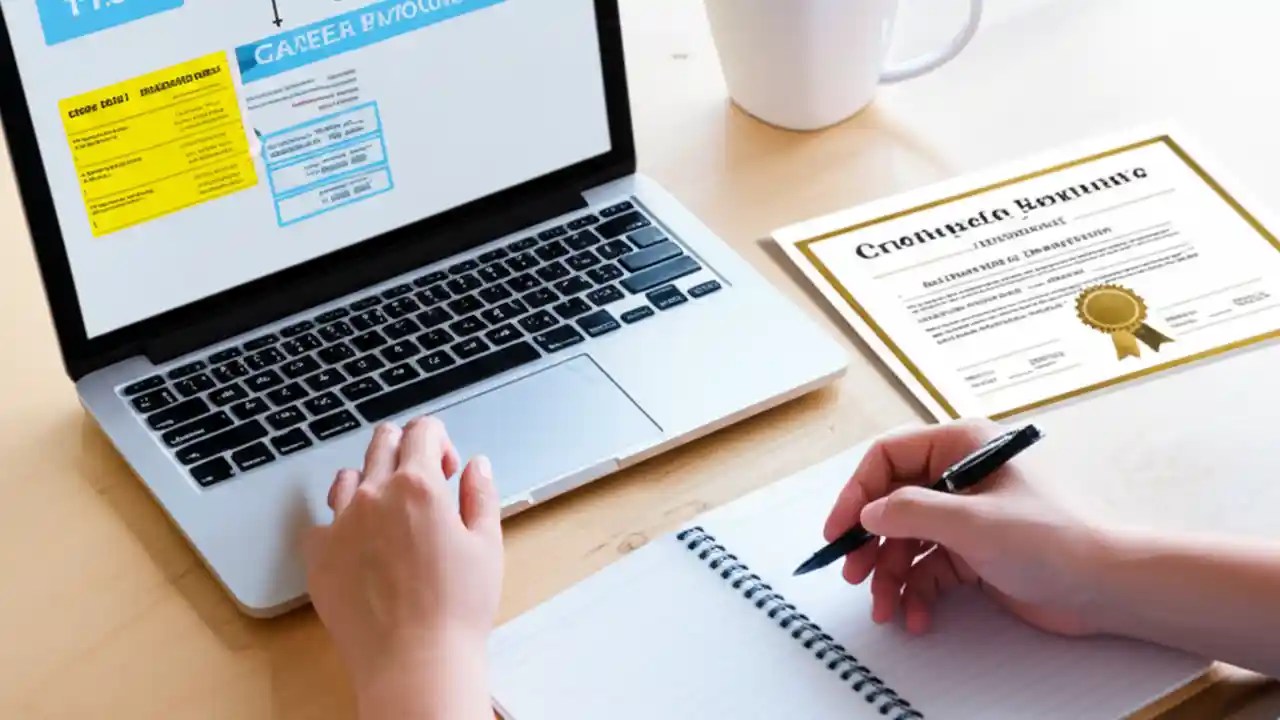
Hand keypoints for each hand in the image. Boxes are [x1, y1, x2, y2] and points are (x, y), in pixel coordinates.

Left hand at [304, 416, 501, 719]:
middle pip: (382, 441)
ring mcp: (340, 523)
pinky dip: (340, 524)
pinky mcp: (318, 555)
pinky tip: (360, 547)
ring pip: (349, 476)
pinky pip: (322, 522)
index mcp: (419, 485)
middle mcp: (374, 494)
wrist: (414, 661)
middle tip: (422, 484)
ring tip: (390, 516)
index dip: (440, 441)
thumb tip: (475, 465)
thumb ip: (480, 494)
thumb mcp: (487, 544)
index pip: (422, 430)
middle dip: (405, 450)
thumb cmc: (456, 608)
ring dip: (371, 482)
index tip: (447, 468)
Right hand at [825, 419, 1111, 636]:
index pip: (889, 456)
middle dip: (870, 542)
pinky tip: (917, 615)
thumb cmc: (1054, 539)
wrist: (1107, 587)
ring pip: (905, 541)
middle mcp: (960, 476)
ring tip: (885, 607)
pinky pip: (928, 569)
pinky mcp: (973, 552)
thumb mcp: (973, 522)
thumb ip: (912, 512)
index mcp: (962, 446)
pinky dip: (917, 592)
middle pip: (891, 502)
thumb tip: (868, 512)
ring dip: (889, 575)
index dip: (857, 491)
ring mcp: (966, 516)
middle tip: (852, 573)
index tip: (840, 529)